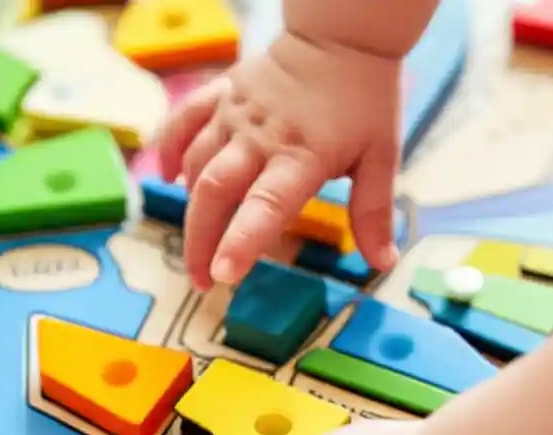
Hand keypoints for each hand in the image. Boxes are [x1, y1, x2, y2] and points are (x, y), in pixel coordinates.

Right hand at [157, 32, 403, 290]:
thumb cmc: (364, 96)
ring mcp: (236, 114)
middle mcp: (261, 135)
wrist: (342, 35)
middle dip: (201, 241)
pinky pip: (185, 122)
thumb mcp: (381, 155)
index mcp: (302, 154)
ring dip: (189, 208)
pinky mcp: (222, 95)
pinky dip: (171, 151)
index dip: (241, 241)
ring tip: (196, 246)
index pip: (266, 205)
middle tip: (202, 281)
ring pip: (197, 164)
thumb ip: (373, 212)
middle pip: (216, 191)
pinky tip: (169, 179)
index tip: (222, 275)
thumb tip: (383, 263)